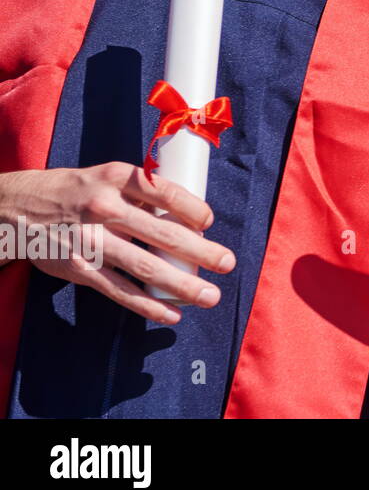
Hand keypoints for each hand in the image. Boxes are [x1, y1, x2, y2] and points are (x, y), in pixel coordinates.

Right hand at [0, 163, 235, 323]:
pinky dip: (149, 306)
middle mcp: (105, 209)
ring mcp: (92, 242)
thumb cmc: (75, 190)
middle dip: (202, 252)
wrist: (16, 209)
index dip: (193, 208)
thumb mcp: (105, 175)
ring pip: (146, 268)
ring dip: (183, 285)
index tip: (209, 222)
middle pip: (164, 234)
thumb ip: (142, 191)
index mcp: (116, 178)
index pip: (165, 192)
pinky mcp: (81, 270)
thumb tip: (189, 212)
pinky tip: (173, 314)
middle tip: (227, 263)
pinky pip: (121, 291)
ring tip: (210, 296)